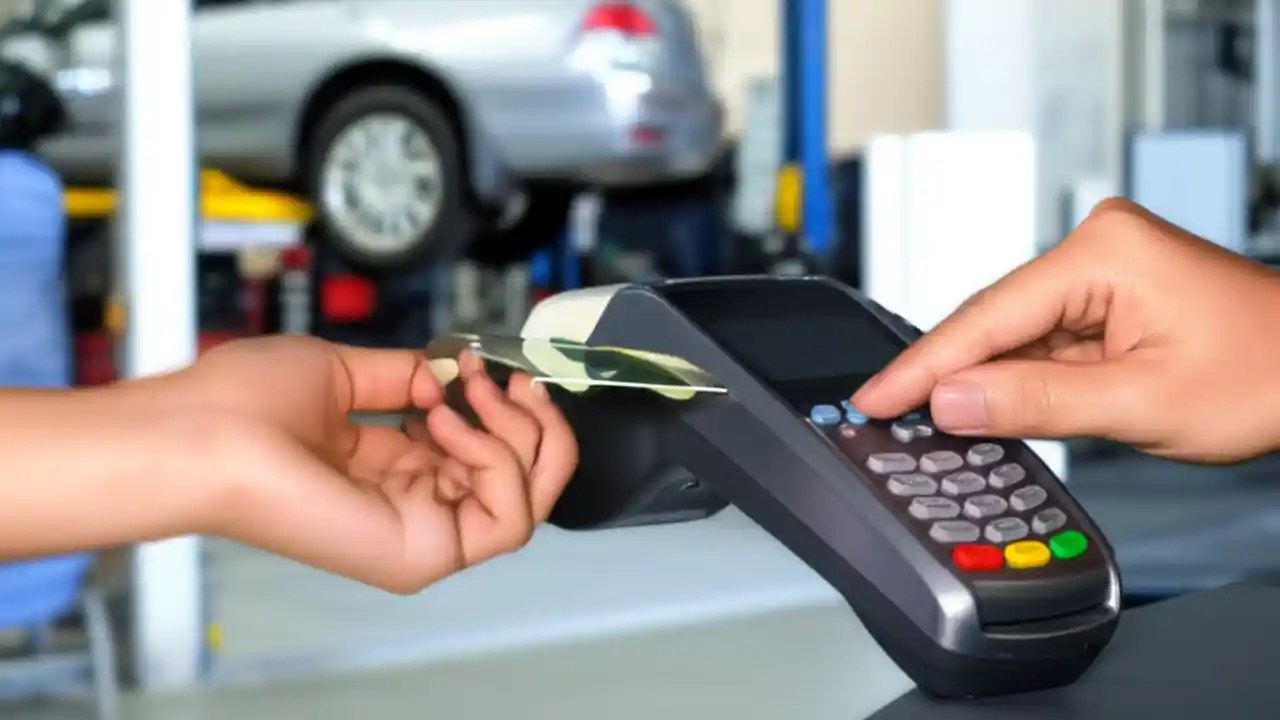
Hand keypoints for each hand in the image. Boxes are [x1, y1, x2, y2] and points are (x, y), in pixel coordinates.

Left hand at [173, 335, 577, 592]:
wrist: (203, 432)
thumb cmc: (243, 405)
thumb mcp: (345, 371)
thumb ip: (407, 375)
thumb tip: (453, 374)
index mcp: (395, 472)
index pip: (488, 457)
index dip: (502, 407)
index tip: (480, 366)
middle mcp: (416, 506)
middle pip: (526, 484)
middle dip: (534, 422)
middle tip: (506, 382)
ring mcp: (424, 536)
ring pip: (530, 503)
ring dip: (517, 435)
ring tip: (466, 400)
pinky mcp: (425, 554)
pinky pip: (508, 520)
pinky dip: (498, 461)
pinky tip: (449, 427)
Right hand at [852, 198, 1279, 463]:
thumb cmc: (1268, 374)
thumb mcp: (1142, 403)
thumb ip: (1035, 402)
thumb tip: (950, 401)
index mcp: (1102, 253)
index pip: (986, 316)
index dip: (923, 366)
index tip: (873, 398)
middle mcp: (1097, 248)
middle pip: (993, 321)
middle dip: (944, 373)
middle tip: (884, 414)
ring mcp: (1103, 271)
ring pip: (1016, 335)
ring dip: (981, 380)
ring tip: (925, 420)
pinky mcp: (1110, 296)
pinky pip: (1044, 340)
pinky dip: (1017, 377)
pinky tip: (987, 406)